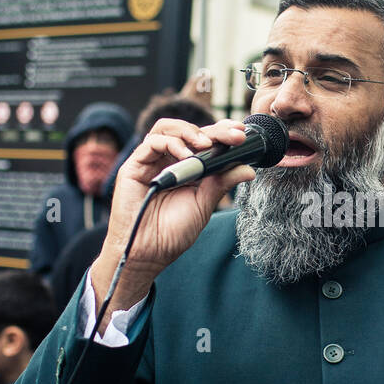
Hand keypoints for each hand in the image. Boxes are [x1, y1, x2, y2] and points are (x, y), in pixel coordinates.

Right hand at [90, 117, 255, 329]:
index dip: (221, 133)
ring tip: (207, 145)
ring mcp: (150, 162)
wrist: (147, 254)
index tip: (242, 134)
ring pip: (167, 129)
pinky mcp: (134, 166)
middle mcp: (167, 162)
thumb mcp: (204, 204)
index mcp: (184, 169)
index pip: (203, 142)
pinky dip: (172, 144)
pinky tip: (186, 157)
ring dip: (190, 132)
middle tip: (234, 136)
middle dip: (214, 131)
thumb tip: (249, 169)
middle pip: (189, 132)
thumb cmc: (171, 233)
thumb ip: (222, 183)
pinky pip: (152, 143)